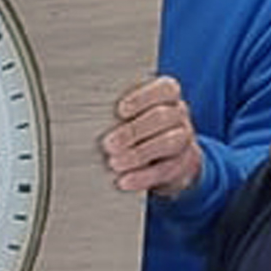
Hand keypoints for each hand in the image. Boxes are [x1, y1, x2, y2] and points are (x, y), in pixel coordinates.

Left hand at [103, 75, 202, 197]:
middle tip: (109, 144)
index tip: (120, 109)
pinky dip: (143, 177)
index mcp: (167, 96)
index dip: (142, 98)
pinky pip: (164, 170)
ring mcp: (184, 139)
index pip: (164, 89)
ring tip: (114, 163)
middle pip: (162, 117)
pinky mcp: (181, 165)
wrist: (171, 159)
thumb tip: (86, 114)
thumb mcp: (134, 113)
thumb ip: (119, 110)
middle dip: (133, 130)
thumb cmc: (141, 128)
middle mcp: (178, 114)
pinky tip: (124, 181)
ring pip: (167, 143)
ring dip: (138, 154)